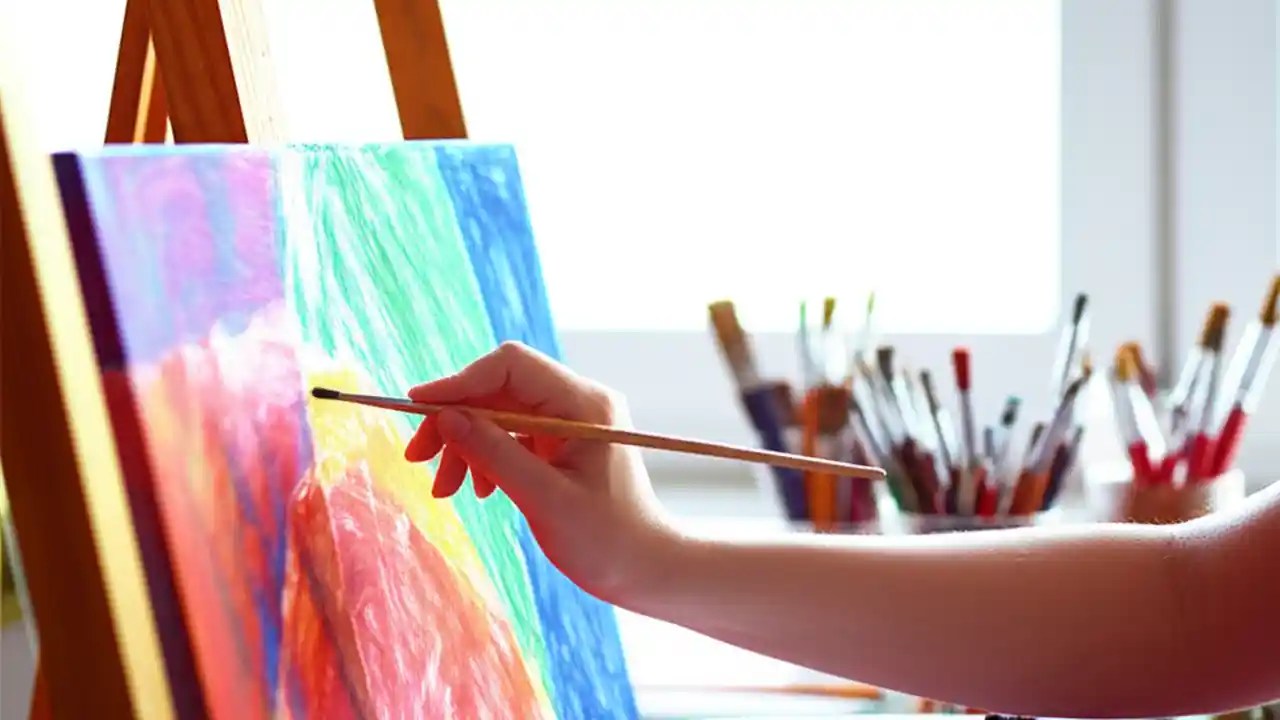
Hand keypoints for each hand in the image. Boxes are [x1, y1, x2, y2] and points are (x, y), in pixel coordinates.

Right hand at [404, 341, 678, 604]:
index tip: (419, 408)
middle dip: (456, 419)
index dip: (461, 382)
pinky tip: (478, 489)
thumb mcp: (546, 500)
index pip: (511, 366)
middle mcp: (578, 402)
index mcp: (585, 404)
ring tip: (446, 488)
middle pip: (498, 387)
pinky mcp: (559, 443)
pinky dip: (485, 456)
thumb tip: (445, 417)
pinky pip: (509, 434)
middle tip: (420, 458)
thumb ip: (495, 455)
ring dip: (465, 443)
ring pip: (498, 412)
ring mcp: (569, 421)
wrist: (645, 568)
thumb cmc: (607, 540)